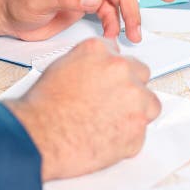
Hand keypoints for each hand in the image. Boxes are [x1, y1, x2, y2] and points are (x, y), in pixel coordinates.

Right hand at [4, 38, 160, 180]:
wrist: (40, 135)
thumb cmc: (44, 107)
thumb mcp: (62, 66)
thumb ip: (89, 62)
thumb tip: (98, 67)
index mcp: (101, 52)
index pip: (122, 55)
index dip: (116, 72)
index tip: (112, 82)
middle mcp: (121, 70)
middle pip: (142, 75)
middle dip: (130, 88)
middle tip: (111, 103)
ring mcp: (134, 100)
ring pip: (149, 104)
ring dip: (136, 111)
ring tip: (111, 122)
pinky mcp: (137, 130)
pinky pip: (141, 132)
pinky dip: (127, 137)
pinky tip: (105, 137)